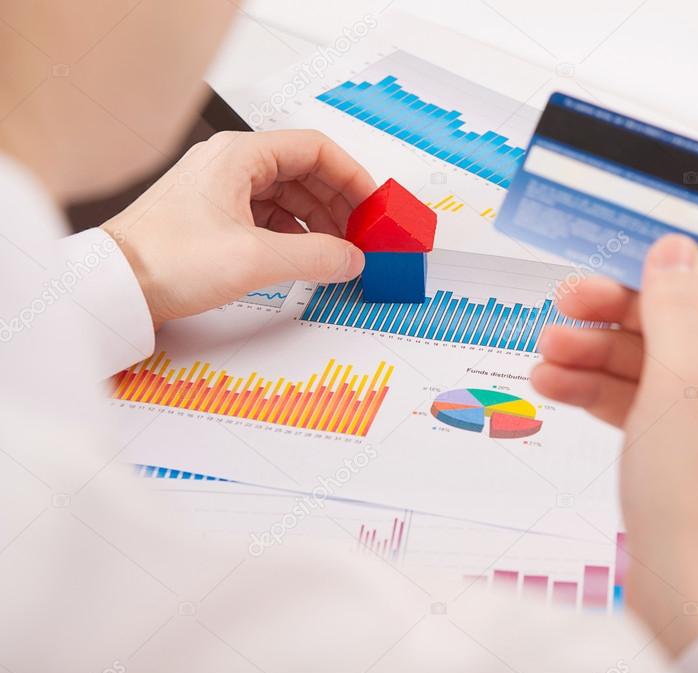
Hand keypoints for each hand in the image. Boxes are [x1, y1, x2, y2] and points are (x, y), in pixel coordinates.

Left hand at [101, 130, 375, 327]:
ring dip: (319, 221)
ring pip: (288, 195)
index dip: (352, 176)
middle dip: (339, 203)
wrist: (113, 286)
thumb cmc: (165, 260)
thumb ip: (317, 257)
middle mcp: (230, 164)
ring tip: (338, 251)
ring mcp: (220, 190)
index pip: (316, 149)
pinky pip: (268, 215)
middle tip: (362, 233)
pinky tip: (305, 256)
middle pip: (304, 171)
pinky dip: (294, 233)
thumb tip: (353, 258)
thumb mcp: (256, 259)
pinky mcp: (213, 217)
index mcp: (240, 155)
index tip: (373, 206)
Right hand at [531, 236, 697, 654]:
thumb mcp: (681, 387)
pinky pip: (647, 406)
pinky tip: (558, 384)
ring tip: (547, 352)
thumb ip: (674, 309)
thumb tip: (674, 248)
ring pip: (656, 367)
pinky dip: (604, 394)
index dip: (658, 271)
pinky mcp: (693, 454)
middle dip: (615, 320)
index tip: (608, 256)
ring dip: (598, 357)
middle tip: (564, 305)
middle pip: (679, 327)